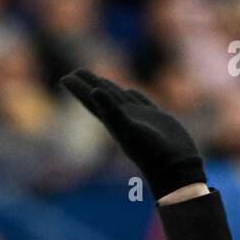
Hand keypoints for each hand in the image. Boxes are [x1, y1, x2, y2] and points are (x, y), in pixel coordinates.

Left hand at [60, 69, 205, 200]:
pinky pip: (141, 102)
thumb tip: (94, 91)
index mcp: (113, 121)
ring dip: (109, 88)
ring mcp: (139, 118)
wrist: (175, 167)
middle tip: (77, 72)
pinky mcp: (156, 118)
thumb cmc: (151, 152)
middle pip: (102, 96)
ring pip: (121, 98)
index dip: (78, 89)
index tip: (64, 78)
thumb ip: (112, 111)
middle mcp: (123, 119)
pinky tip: (129, 91)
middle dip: (89, 83)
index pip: (91, 100)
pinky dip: (134, 94)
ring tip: (99, 80)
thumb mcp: (129, 130)